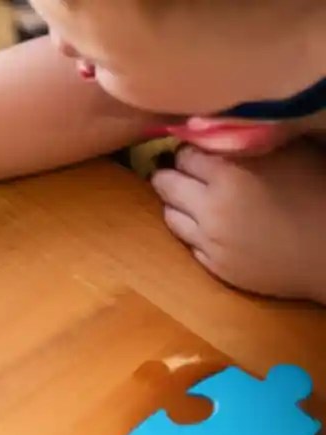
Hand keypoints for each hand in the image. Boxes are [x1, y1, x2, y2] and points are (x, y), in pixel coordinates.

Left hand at [152, 140, 325, 303]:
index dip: (191, 151)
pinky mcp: (215, 266)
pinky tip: (211, 225)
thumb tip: (217, 127)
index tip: (199, 151)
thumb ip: (248, 140)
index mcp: (229, 174)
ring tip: (195, 198)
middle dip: (174, 174)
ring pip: (169, 214)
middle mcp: (210, 207)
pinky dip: (193, 230)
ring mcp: (209, 240)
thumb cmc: (320, 192)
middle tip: (186, 172)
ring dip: (178, 203)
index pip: (184, 154)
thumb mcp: (289, 152)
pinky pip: (186, 242)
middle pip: (165, 183)